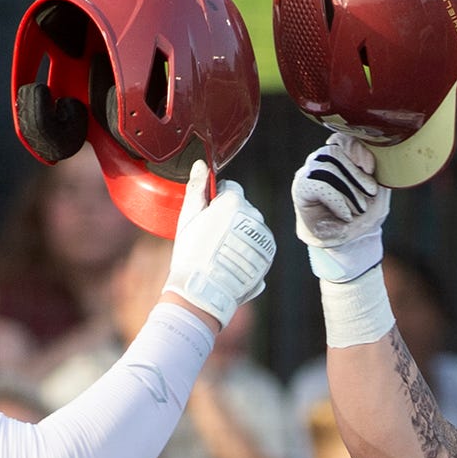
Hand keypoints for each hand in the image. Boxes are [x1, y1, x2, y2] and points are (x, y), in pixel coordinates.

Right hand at [165, 161, 275, 328]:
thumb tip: (201, 165)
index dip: (215, 200)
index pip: (230, 189)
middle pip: (242, 209)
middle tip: (211, 237)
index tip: (206, 216)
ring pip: (251, 228)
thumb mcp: (188, 217)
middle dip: (229, 218)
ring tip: (220, 253)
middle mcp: (255, 216)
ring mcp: (263, 238)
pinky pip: (258, 246)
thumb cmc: (191, 254)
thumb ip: (197, 188)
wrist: (203, 293)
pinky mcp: (268, 256)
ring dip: (240, 234)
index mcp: (235, 202)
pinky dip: (248, 251)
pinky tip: (231, 263)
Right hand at [293, 135, 388, 283]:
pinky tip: (346, 214)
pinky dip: (337, 200)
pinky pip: (319, 184)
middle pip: (334, 153)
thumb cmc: (363, 215)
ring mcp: (308, 173)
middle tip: (370, 195)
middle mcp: (321, 161)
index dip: (356, 148)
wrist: (348, 242)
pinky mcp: (301, 188)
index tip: (371, 168)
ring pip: (326, 168)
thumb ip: (375, 174)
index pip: (342, 138)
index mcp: (340, 157)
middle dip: (356, 175)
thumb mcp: (378, 193)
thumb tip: (367, 160)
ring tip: (358, 209)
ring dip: (348, 190)